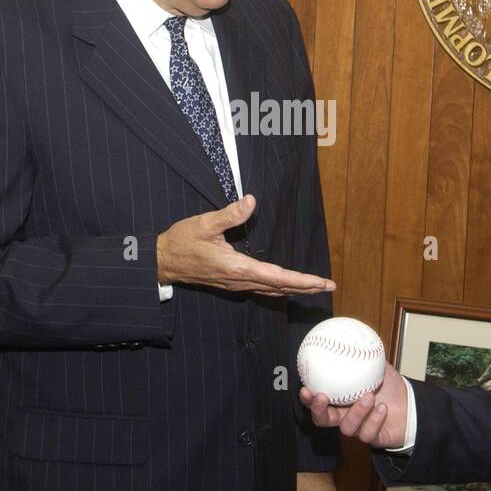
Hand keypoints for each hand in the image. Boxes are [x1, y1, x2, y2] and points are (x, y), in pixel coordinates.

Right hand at [156, 194, 336, 296]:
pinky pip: (261, 288)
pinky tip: (286, 286)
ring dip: (294, 288)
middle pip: (279, 287)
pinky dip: (279, 288)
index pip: (277, 276)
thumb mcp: (204, 223)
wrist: (163, 262)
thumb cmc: (181, 241)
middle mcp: (239, 279)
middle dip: (305, 287)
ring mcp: (235, 283)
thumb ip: (230, 214)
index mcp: (236, 267)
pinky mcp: (231, 282)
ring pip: (271, 290)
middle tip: (328, 285)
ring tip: (314, 286)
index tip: (321, 282)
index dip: (302, 280)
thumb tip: (251, 201)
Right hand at [300, 360, 408, 448]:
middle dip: (318, 410)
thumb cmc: (392, 386)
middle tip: (322, 397)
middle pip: (322, 420)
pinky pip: (368, 433)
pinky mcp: (372, 438)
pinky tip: (383, 408)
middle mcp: (346, 415)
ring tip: (369, 396)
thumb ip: (365, 353)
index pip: (318, 401)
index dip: (308, 398)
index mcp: (342, 400)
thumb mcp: (379, 366)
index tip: (305, 388)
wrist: (412, 405)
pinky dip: (375, 420)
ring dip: (357, 412)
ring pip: (347, 428)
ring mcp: (358, 428)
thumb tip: (354, 335)